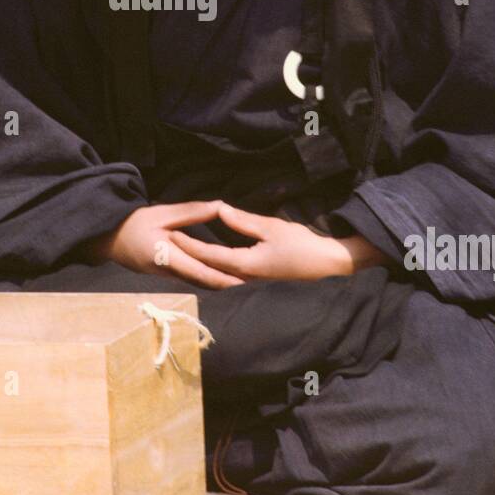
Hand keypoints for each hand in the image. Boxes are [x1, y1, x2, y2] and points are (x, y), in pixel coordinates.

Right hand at [89, 200, 243, 287]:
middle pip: (205, 282)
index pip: (202, 271)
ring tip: (244, 281)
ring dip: (220, 283)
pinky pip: (192, 279)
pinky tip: (223, 275)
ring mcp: (169, 276)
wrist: (109, 239)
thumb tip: (219, 207)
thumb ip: (191, 212)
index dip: (224, 277)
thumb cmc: (133, 224)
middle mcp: (170, 272)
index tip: (245, 279)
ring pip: (199, 283)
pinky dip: (209, 278)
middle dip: (228, 284)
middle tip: (253, 284)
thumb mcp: (162, 213)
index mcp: (169, 257)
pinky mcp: (168, 274)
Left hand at [170, 202, 384, 281]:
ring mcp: (250, 285)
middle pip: (207, 269)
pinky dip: (213, 269)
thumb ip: (243, 221)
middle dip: (186, 256)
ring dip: (198, 264)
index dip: (187, 243)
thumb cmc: (302, 246)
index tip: (169, 232)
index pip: (208, 255)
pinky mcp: (256, 285)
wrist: (328, 267)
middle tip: (165, 244)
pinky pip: (228, 277)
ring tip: (179, 252)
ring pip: (216, 275)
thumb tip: (219, 209)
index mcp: (244, 265)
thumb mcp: (271, 227)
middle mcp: (243, 279)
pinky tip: (206, 262)